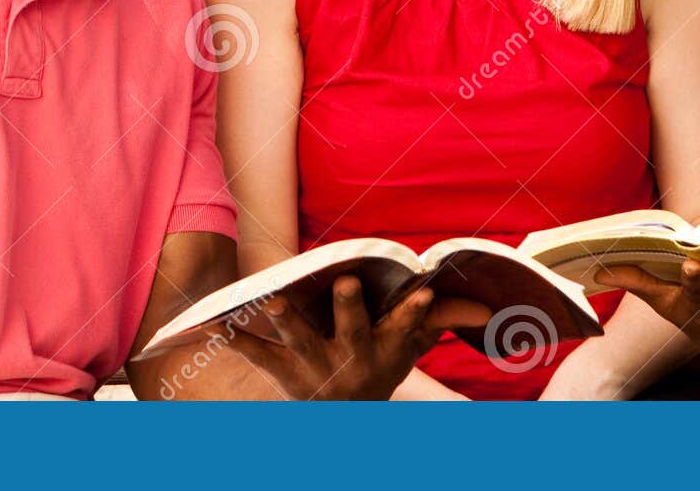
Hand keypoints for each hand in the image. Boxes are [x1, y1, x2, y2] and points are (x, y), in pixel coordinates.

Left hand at [224, 274, 488, 399]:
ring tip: (273, 300)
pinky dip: (234, 339)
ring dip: (287, 320)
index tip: (423, 293)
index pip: (404, 328)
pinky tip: (212, 323)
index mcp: (383, 349)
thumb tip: (487, 308)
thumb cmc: (378, 366)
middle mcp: (349, 358)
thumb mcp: (410, 346)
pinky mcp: (282, 370)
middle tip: (343, 281)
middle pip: (351, 331)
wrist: (341, 418)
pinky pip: (257, 353)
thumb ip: (441, 320)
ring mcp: (314, 366)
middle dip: (348, 308)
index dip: (414, 312)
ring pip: (300, 340)